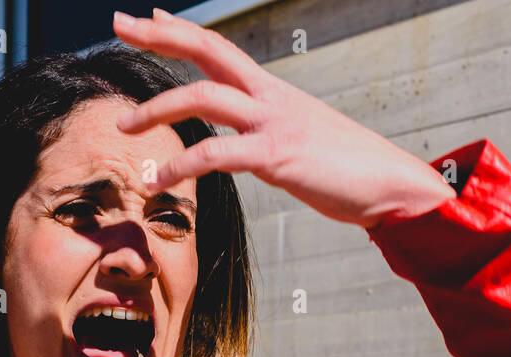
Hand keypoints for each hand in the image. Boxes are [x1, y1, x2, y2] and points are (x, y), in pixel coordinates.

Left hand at [112, 8, 455, 229]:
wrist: (391, 185)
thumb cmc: (346, 168)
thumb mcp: (302, 138)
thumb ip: (269, 133)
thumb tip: (247, 142)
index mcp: (273, 92)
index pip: (221, 48)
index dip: (183, 31)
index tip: (150, 17)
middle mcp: (270, 97)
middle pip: (208, 51)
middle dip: (160, 36)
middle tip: (119, 24)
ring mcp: (273, 123)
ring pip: (203, 97)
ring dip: (156, 109)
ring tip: (122, 125)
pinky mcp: (276, 156)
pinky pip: (217, 154)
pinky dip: (181, 166)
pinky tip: (157, 180)